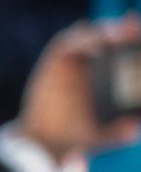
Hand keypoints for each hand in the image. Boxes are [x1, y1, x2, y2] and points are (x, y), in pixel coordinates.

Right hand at [19, 16, 140, 164]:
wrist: (41, 143)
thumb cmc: (72, 138)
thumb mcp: (99, 136)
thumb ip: (117, 134)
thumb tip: (133, 130)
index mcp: (105, 75)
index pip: (122, 49)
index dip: (133, 40)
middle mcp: (89, 63)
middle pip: (108, 36)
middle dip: (124, 29)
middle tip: (135, 28)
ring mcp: (71, 60)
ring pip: (90, 35)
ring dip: (105, 30)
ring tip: (118, 34)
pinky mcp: (54, 60)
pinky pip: (68, 42)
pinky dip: (82, 39)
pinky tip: (96, 48)